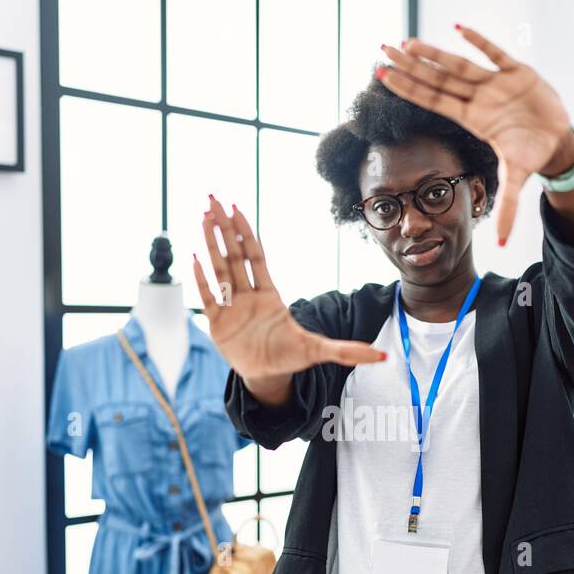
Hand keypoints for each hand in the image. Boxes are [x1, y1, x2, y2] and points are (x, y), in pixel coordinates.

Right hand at [192, 196, 385, 383]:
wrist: (267, 374)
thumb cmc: (290, 357)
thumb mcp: (320, 352)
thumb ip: (348, 352)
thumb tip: (381, 357)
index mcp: (270, 295)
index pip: (256, 257)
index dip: (247, 233)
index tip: (238, 208)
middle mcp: (249, 295)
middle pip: (234, 255)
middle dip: (224, 227)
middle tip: (213, 199)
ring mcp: (232, 307)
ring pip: (219, 269)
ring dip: (210, 243)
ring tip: (202, 216)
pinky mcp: (218, 323)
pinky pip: (208, 297)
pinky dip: (201, 279)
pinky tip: (193, 256)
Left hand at [378, 25, 573, 244]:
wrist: (557, 139)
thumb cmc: (531, 155)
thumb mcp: (517, 180)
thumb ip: (509, 208)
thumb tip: (503, 244)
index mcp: (473, 119)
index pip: (433, 102)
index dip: (409, 90)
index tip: (383, 78)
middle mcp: (478, 99)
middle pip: (437, 79)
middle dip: (411, 66)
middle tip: (382, 51)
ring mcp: (495, 84)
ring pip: (458, 64)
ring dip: (434, 53)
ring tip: (406, 41)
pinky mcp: (517, 72)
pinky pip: (496, 53)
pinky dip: (479, 41)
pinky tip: (458, 28)